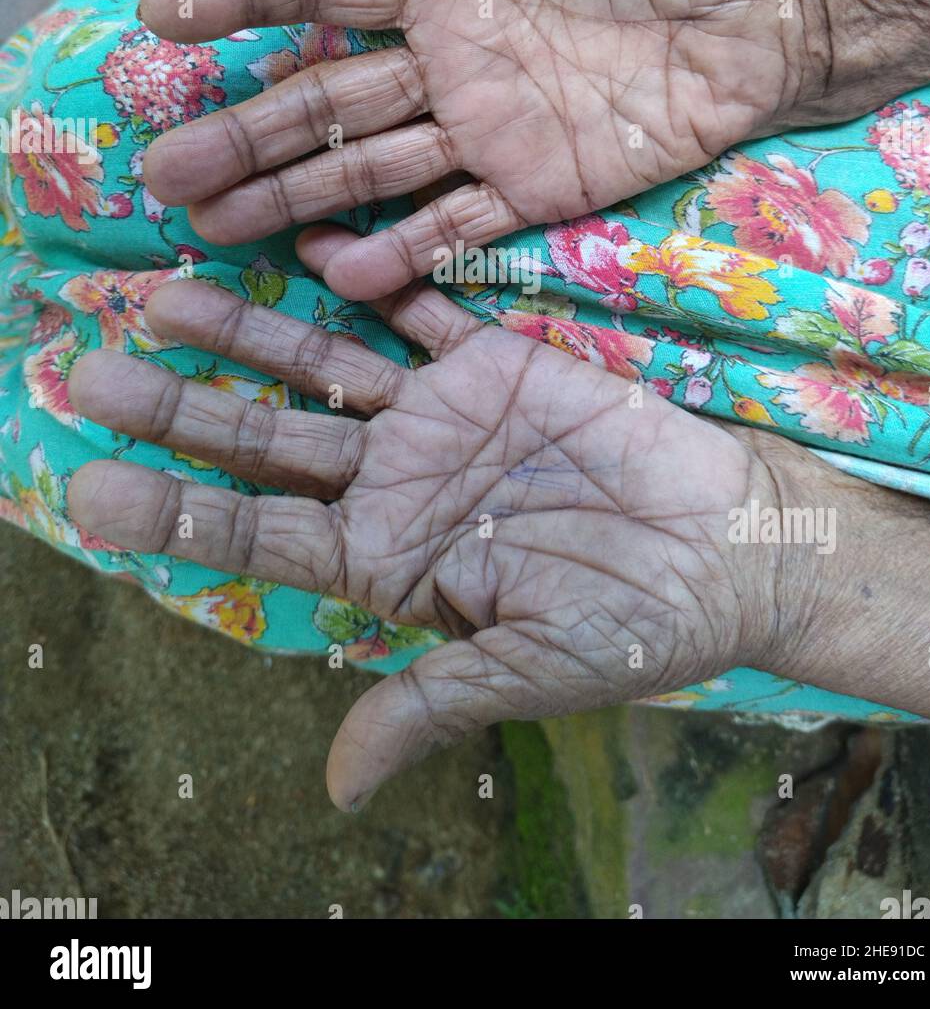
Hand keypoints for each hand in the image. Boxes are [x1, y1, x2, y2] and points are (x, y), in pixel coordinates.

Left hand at [66, 228, 804, 809]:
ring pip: (323, 368)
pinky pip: (421, 310)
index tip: (94, 493)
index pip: (260, 538)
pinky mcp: (495, 364)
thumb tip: (338, 788)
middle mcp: (396, 484)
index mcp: (388, 561)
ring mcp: (440, 419)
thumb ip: (428, 706)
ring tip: (171, 294)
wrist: (731, 548)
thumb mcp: (526, 672)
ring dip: (250, 333)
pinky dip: (371, 279)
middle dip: (183, 408)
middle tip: (91, 374)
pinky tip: (308, 248)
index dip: (178, 514)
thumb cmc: (635, 624)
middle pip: (266, 442)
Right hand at [138, 0, 831, 300]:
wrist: (781, 5)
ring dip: (293, 200)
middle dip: (244, 133)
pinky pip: (461, 225)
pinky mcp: (543, 186)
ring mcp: (492, 129)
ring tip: (213, 226)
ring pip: (371, 169)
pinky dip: (404, 252)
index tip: (163, 11)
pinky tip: (339, 274)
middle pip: (325, 98)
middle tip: (163, 168)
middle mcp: (452, 59)